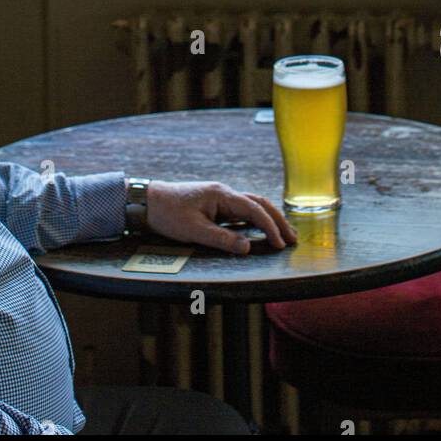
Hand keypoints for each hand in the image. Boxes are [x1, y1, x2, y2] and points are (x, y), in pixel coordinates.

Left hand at [145, 180, 297, 254]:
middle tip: (293, 239)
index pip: (254, 210)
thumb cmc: (168, 214)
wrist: (147, 201)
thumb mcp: (193, 230)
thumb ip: (222, 239)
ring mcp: (220, 198)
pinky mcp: (215, 205)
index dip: (270, 227)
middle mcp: (224, 193)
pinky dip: (256, 219)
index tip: (281, 244)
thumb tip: (248, 247)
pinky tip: (261, 230)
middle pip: (259, 203)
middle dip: (278, 221)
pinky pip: (241, 211)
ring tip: (284, 234)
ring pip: (252, 206)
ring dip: (269, 219)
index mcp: (222, 195)